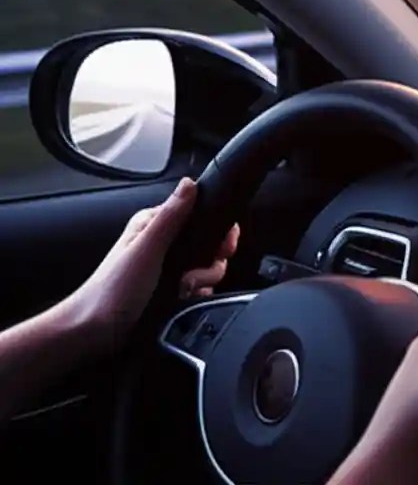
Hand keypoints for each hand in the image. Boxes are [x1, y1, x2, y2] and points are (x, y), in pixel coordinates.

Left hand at [67, 177, 238, 350]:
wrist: (95, 332)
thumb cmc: (111, 291)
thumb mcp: (146, 249)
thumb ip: (170, 217)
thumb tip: (190, 184)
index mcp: (154, 225)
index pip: (201, 215)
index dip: (219, 230)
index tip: (222, 247)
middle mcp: (162, 243)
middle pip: (210, 244)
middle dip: (211, 263)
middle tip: (192, 275)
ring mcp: (168, 268)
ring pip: (207, 268)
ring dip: (203, 282)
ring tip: (182, 290)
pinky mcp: (170, 290)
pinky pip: (200, 288)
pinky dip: (198, 295)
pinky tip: (184, 300)